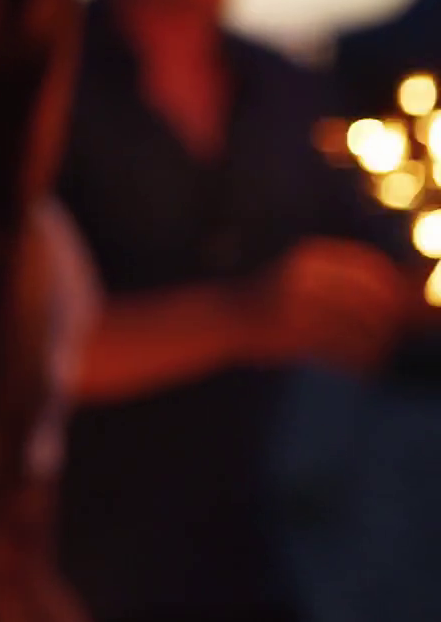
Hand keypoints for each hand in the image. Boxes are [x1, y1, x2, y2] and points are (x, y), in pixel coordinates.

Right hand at [246, 238, 413, 373]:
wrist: (224, 315)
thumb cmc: (273, 298)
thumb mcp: (305, 276)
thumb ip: (343, 279)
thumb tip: (396, 292)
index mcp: (309, 254)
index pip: (369, 266)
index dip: (391, 287)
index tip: (397, 307)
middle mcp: (303, 273)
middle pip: (367, 296)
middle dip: (385, 319)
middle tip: (388, 334)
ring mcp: (294, 301)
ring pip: (355, 324)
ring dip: (372, 342)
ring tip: (376, 353)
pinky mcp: (288, 330)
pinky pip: (336, 347)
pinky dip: (354, 359)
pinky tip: (360, 366)